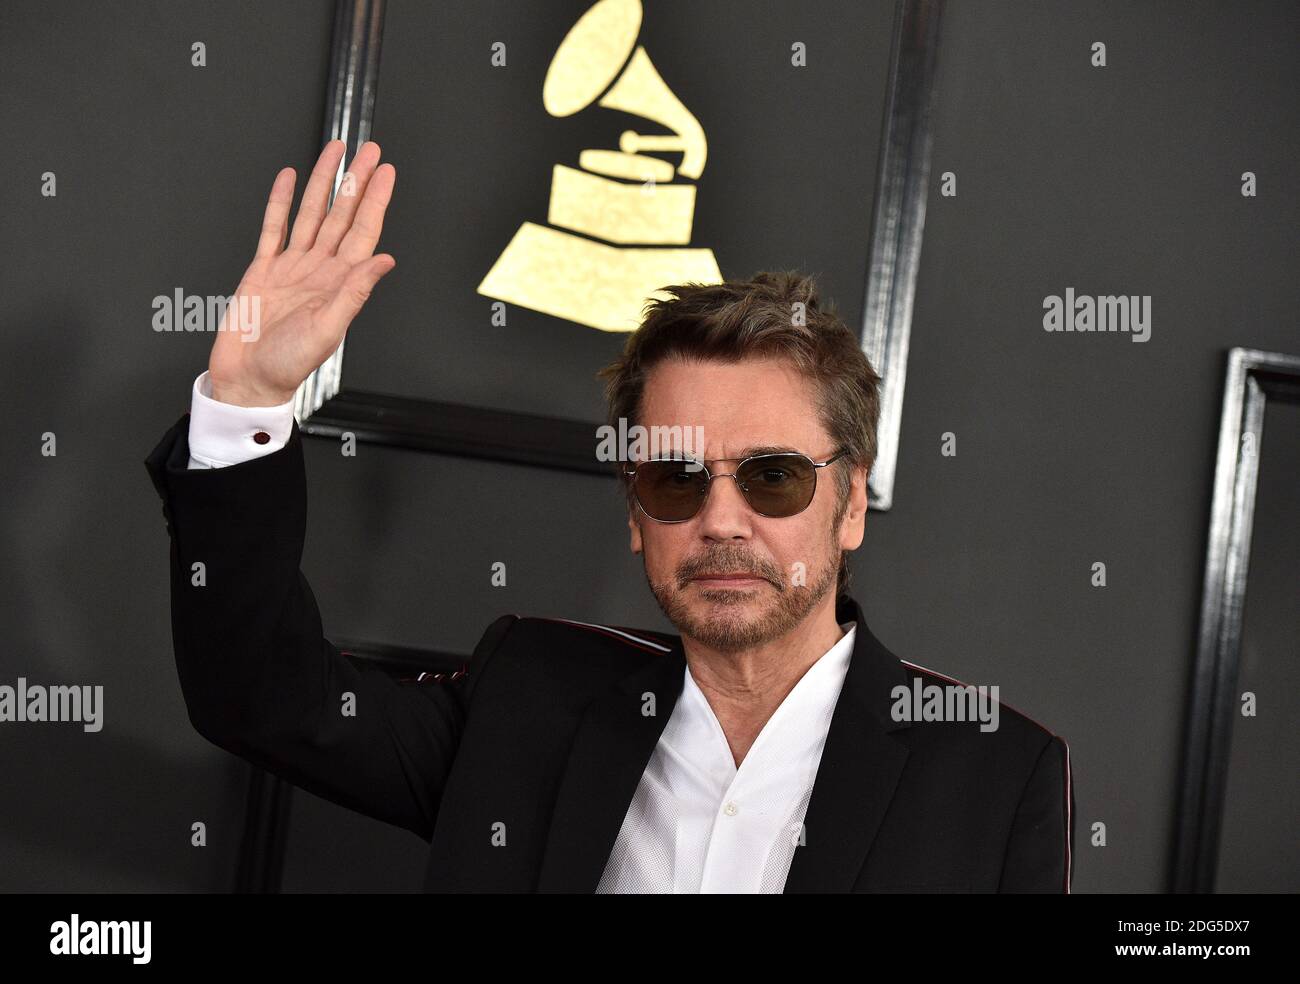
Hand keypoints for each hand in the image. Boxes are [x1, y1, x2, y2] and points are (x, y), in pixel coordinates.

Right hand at [207, 140, 396, 406]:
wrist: (248, 379)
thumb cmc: (288, 365)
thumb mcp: (328, 330)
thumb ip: (355, 293)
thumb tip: (385, 261)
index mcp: (338, 283)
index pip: (362, 231)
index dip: (375, 200)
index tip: (386, 173)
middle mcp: (318, 270)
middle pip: (341, 214)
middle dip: (356, 181)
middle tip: (370, 151)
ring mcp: (291, 267)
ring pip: (310, 214)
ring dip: (323, 183)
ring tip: (335, 152)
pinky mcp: (263, 270)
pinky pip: (273, 228)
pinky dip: (280, 203)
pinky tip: (289, 180)